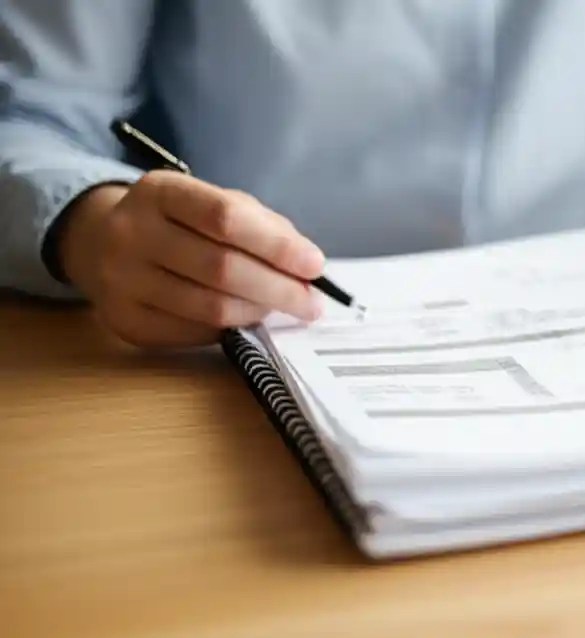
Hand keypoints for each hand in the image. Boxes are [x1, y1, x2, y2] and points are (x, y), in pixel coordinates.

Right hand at [58, 171, 325, 346]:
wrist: (102, 243)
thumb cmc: (181, 223)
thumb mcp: (214, 203)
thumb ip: (261, 227)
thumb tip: (306, 268)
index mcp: (160, 191)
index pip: (225, 218)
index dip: (277, 245)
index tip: (315, 265)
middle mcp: (131, 232)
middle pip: (221, 268)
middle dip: (279, 289)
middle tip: (312, 303)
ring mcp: (120, 280)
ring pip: (209, 307)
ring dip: (258, 312)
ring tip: (284, 310)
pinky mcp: (123, 320)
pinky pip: (193, 332)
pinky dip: (229, 328)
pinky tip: (244, 318)